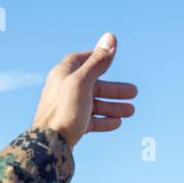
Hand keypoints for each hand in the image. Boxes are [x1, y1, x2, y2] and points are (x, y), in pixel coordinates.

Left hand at [31, 32, 136, 149]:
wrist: (49, 144)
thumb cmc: (64, 110)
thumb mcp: (83, 82)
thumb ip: (98, 62)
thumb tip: (111, 37)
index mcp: (64, 74)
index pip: (81, 59)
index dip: (97, 58)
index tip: (111, 58)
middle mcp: (64, 89)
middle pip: (94, 84)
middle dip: (114, 89)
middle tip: (134, 92)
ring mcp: (68, 108)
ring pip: (94, 104)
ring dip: (113, 106)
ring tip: (131, 111)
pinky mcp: (71, 125)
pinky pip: (90, 120)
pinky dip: (104, 120)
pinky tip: (117, 122)